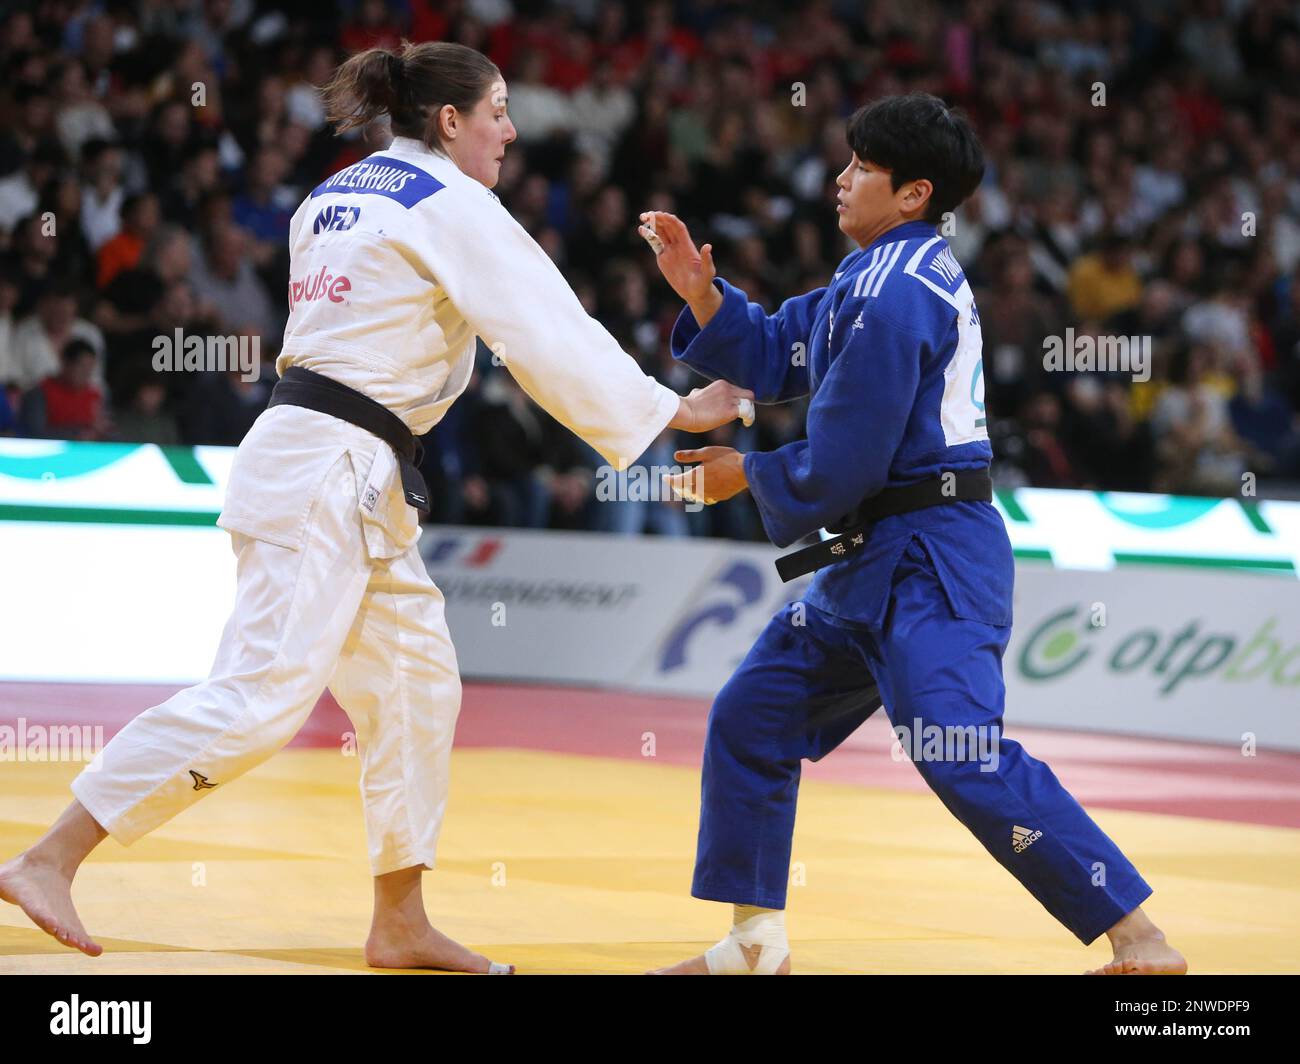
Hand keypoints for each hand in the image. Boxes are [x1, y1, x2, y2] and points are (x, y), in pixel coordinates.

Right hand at [638, 210, 722, 325]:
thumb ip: (707, 261)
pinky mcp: (663, 257)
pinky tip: (641, 229)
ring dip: (653, 224)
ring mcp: (670, 251)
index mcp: (688, 246)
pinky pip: (655, 243)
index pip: (678, 228)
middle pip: (668, 227)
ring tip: (643, 218)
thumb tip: (708, 246)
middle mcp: (678, 246)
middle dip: (659, 218)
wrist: (695, 293)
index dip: (671, 220)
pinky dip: (648, 235)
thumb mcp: (708, 273)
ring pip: (661, 232)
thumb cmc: (704, 283)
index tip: (662, 215)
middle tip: (648, 214)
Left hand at [665, 445, 747, 504]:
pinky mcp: (718, 497)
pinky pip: (704, 498)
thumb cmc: (727, 458)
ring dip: (687, 491)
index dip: (669, 480)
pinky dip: (699, 495)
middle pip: (683, 491)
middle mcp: (700, 488)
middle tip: (673, 481)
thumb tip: (675, 456)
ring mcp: (709, 495)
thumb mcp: (707, 452)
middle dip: (677, 486)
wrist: (746, 471)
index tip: (664, 477)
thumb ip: (690, 455)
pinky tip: (701, 492)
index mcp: (695, 476)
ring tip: (685, 486)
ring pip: (693, 496)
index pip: (676, 482)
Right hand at [669, 378, 754, 432]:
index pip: (738, 390)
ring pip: (750, 404)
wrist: (684, 412)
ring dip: (750, 413)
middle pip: (748, 395)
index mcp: (721, 385)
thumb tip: (697, 393)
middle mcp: (728, 389)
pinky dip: (749, 418)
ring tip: (747, 421)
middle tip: (745, 414)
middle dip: (749, 404)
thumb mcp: (695, 394)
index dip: (740, 399)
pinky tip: (747, 423)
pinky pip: (747, 413)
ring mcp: (730, 399)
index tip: (738, 407)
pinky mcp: (731, 410)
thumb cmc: (686, 406)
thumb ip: (701, 393)